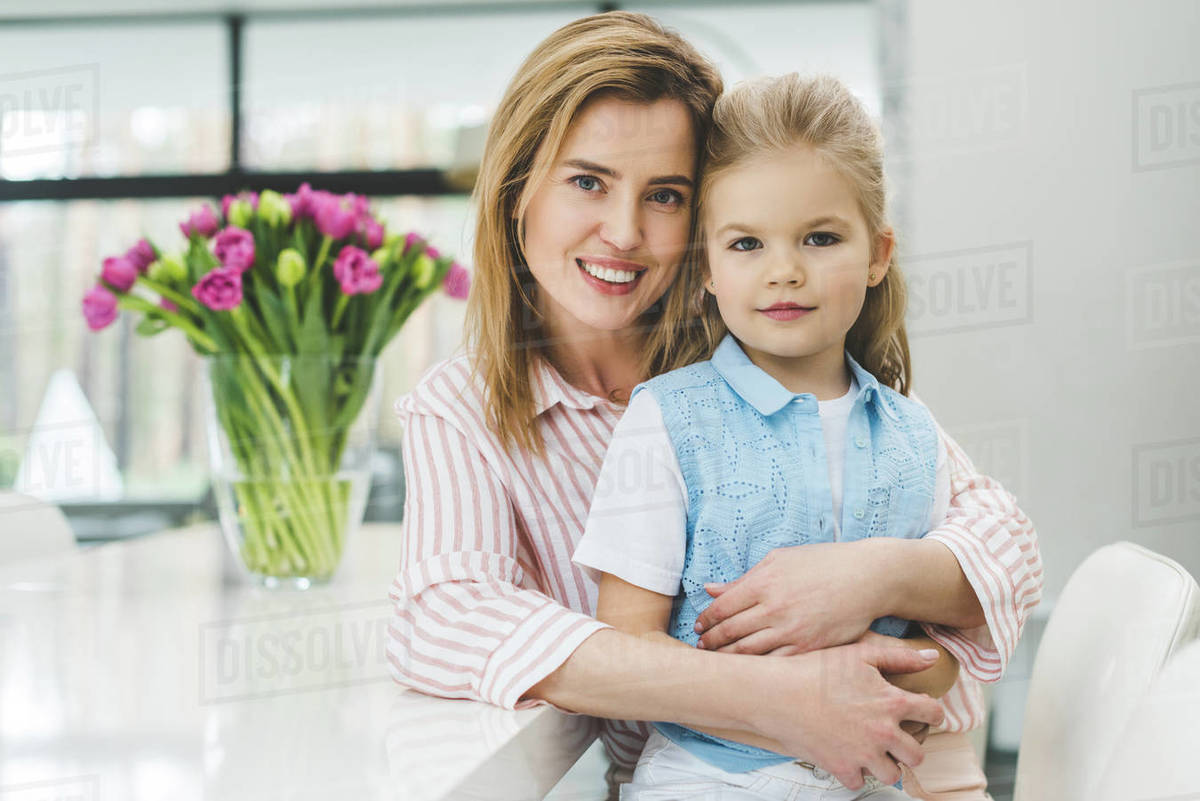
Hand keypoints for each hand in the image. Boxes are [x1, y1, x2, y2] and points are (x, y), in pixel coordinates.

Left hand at [693, 542, 883, 653]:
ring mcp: (792, 630)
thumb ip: (744, 579)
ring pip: (748, 652)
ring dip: (727, 658)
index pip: (722, 607)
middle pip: (730, 632)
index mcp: (763, 582)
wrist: (867, 577)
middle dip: (711, 641)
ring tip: (717, 661)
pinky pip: (774, 663)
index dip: (706, 620)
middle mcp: (774, 607)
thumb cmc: (822, 563)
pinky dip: (756, 668)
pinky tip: (748, 669)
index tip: (699, 626)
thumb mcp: (780, 560)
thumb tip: (710, 588)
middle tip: (702, 647)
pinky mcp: (809, 647)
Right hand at [752, 640, 943, 789]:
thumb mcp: (859, 654)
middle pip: (917, 754)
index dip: (932, 713)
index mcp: (891, 702)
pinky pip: (860, 783)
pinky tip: (848, 757)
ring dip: (885, 764)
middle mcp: (883, 732)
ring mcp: (863, 754)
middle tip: (897, 738)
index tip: (924, 714)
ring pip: (892, 774)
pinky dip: (855, 773)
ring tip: (873, 751)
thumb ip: (899, 657)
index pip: (932, 714)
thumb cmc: (815, 670)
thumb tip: (932, 657)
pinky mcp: (842, 769)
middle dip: (910, 747)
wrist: (777, 694)